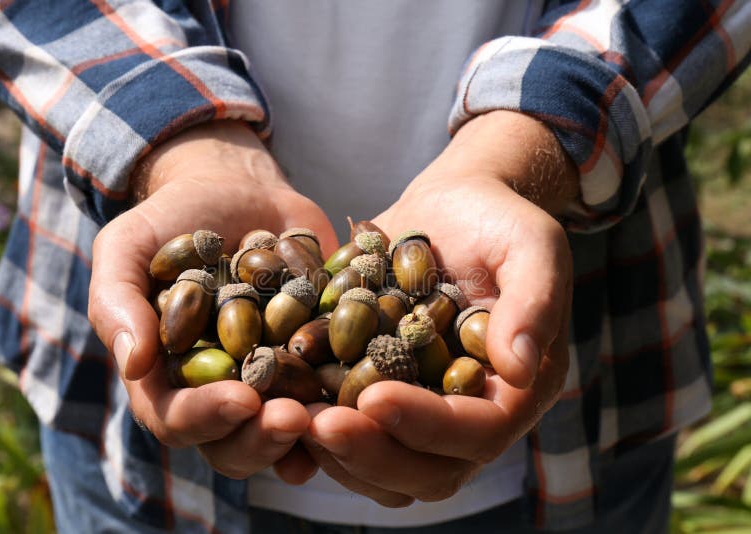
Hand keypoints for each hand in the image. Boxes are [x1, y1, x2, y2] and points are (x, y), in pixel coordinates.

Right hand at [88, 120, 337, 481]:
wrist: (237, 189)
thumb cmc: (172, 220)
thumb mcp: (128, 248)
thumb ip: (118, 301)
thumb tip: (132, 363)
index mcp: (169, 379)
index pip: (177, 419)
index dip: (206, 418)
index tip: (240, 401)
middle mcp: (222, 391)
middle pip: (237, 441)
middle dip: (264, 437)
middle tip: (295, 418)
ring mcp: (273, 379)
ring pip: (289, 430)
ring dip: (312, 433)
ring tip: (336, 418)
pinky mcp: (318, 357)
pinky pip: (337, 389)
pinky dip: (354, 398)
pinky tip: (376, 396)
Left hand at [304, 111, 574, 505]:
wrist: (449, 208)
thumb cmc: (496, 220)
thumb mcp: (530, 245)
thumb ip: (534, 301)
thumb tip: (518, 367)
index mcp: (512, 390)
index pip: (477, 432)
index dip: (426, 426)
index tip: (374, 398)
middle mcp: (466, 414)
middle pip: (426, 470)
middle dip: (371, 454)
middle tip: (319, 424)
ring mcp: (419, 411)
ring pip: (382, 470)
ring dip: (335, 455)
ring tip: (288, 418)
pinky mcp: (377, 394)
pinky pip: (348, 436)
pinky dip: (311, 433)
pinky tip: (275, 405)